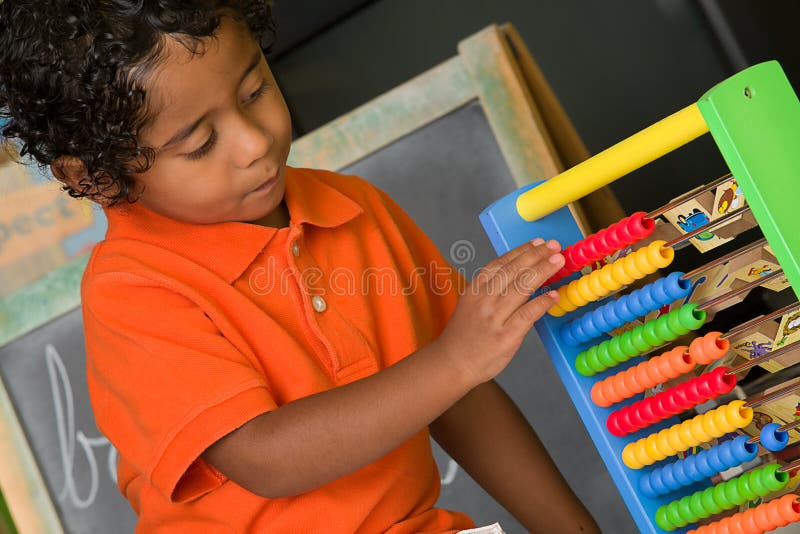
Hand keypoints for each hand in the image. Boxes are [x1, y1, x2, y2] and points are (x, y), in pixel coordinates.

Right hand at [434, 238, 563, 387]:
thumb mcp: (471, 305)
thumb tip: (521, 275)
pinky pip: (528, 314)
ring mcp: (494, 317)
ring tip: (558, 260)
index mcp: (474, 289)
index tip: (538, 243)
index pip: (500, 263)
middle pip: (513, 271)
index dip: (521, 251)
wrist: (451, 364)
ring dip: (542, 271)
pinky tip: (554, 294)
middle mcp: (483, 299)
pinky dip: (542, 302)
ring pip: (522, 287)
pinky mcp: (505, 335)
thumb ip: (491, 291)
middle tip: (554, 246)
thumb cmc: (464, 335)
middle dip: (536, 255)